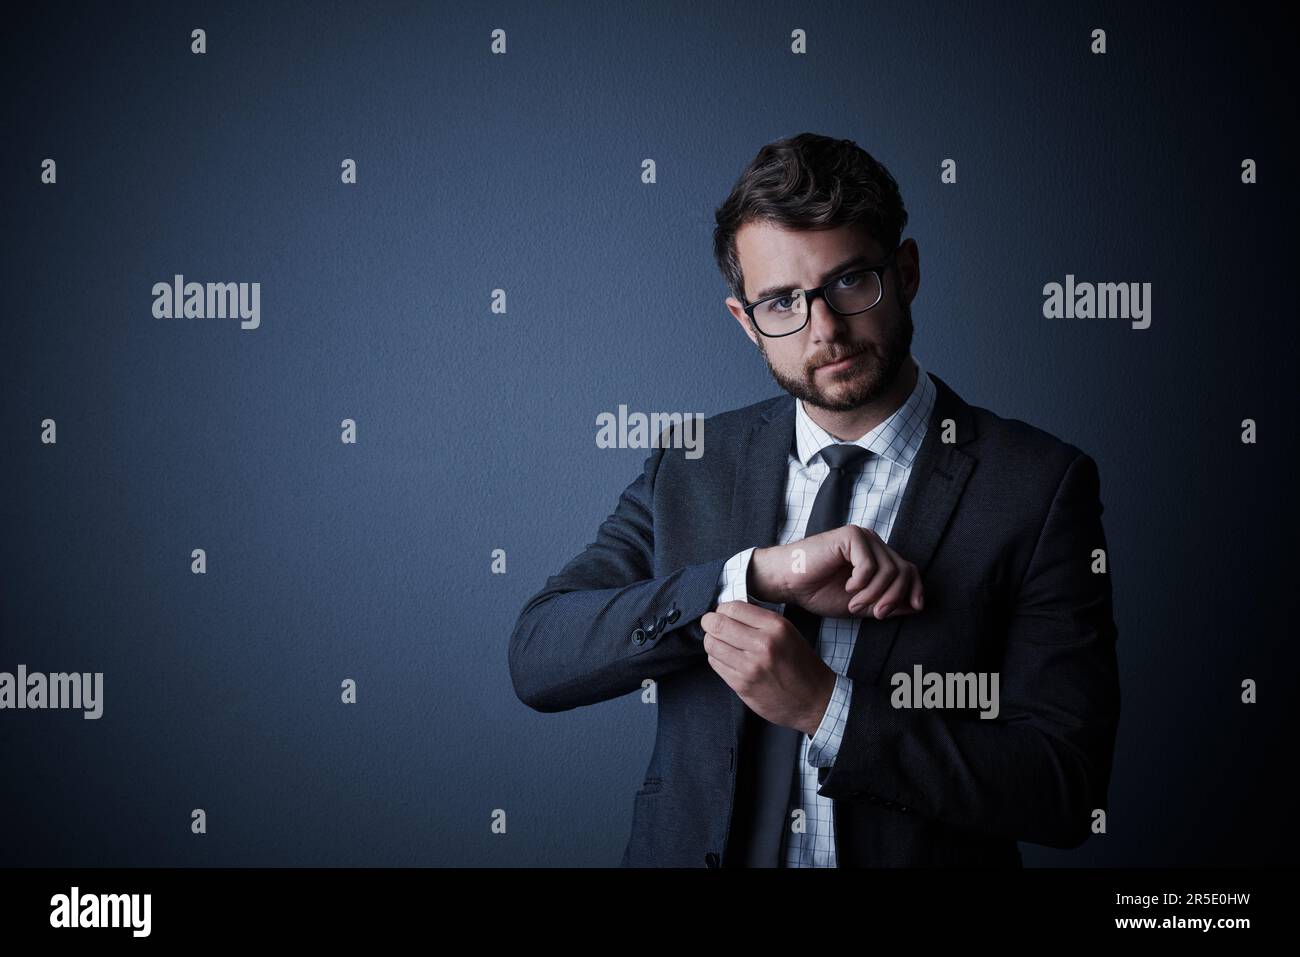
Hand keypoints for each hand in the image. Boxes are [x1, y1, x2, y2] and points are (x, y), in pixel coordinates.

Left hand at [700, 601, 835, 734]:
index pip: (733, 607)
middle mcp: (763, 644)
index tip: (723, 614)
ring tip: (722, 644)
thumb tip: (726, 610)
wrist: (815, 700)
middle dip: (710, 623)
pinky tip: (728, 660)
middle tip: (713, 626)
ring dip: (712, 642)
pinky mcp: (742, 685)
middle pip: (717, 624)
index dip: (722, 609)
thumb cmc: (800, 664)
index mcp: (776, 626)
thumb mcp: (788, 632)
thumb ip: (759, 620)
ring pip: (711, 644)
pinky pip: (715, 664)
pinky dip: (717, 659)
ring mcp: (751, 666)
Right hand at [749, 524, 923, 619]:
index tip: (916, 608)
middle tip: (877, 614)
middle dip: (893, 597)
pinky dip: (861, 582)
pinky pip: (869, 564)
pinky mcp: (850, 535)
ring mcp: (862, 537)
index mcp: (876, 557)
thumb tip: (915, 607)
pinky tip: (847, 587)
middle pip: (903, 570)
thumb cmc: (818, 592)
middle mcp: (872, 544)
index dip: (916, 588)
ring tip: (854, 605)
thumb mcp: (859, 604)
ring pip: (889, 570)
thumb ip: (885, 604)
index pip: (908, 570)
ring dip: (873, 594)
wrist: (787, 582)